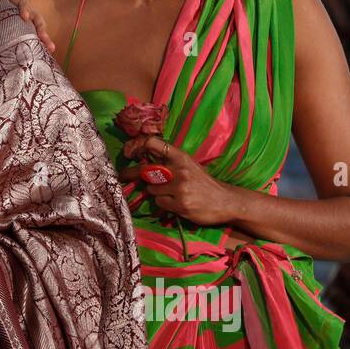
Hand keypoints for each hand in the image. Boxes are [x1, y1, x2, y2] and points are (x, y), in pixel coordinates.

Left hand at [0, 0, 55, 53]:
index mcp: (7, 0)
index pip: (21, 1)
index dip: (25, 8)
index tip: (24, 18)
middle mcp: (14, 11)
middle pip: (33, 16)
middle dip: (40, 27)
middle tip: (43, 38)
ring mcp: (14, 24)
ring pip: (33, 29)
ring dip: (43, 38)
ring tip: (50, 49)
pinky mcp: (11, 36)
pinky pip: (25, 40)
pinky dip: (35, 47)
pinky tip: (42, 56)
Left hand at [120, 135, 238, 226]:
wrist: (227, 201)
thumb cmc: (204, 183)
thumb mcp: (189, 165)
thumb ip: (169, 162)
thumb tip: (142, 160)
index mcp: (181, 156)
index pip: (154, 143)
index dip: (138, 146)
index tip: (129, 152)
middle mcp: (179, 170)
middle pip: (145, 170)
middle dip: (131, 174)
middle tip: (122, 175)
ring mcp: (180, 187)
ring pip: (151, 189)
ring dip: (156, 193)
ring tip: (170, 194)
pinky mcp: (181, 204)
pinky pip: (159, 203)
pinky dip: (163, 205)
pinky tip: (176, 204)